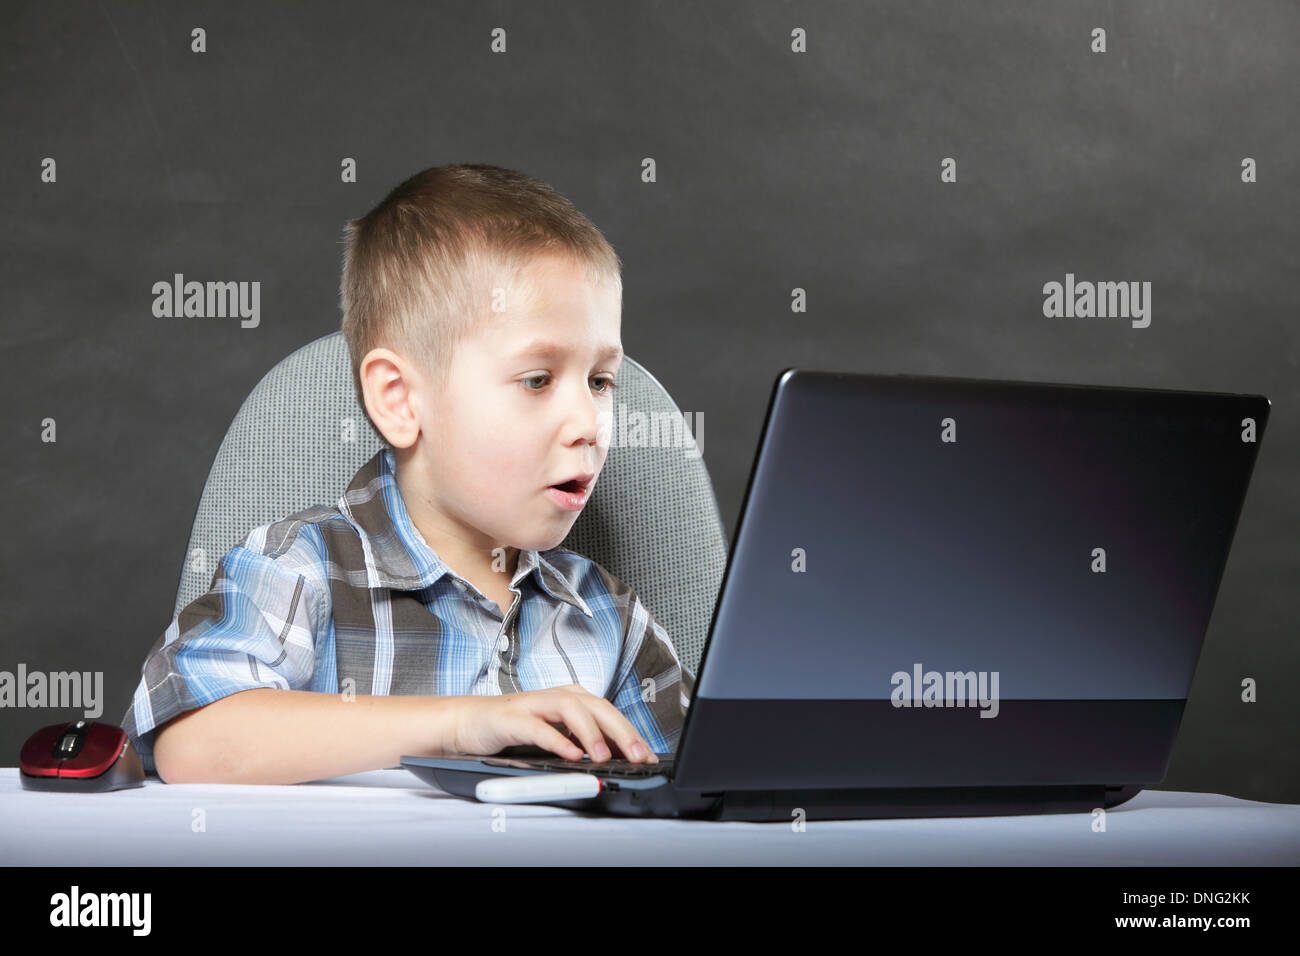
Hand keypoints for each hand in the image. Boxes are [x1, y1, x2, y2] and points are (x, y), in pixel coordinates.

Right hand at [451, 684, 658, 763]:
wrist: (470, 722)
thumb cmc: (515, 728)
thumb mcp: (557, 734)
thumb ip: (584, 742)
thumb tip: (619, 759)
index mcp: (572, 699)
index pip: (610, 713)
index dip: (632, 734)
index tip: (648, 757)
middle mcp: (557, 697)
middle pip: (598, 707)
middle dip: (621, 732)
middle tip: (638, 756)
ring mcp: (535, 705)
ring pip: (572, 711)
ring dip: (591, 734)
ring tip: (603, 757)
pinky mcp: (512, 718)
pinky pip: (538, 727)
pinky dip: (557, 740)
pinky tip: (570, 754)